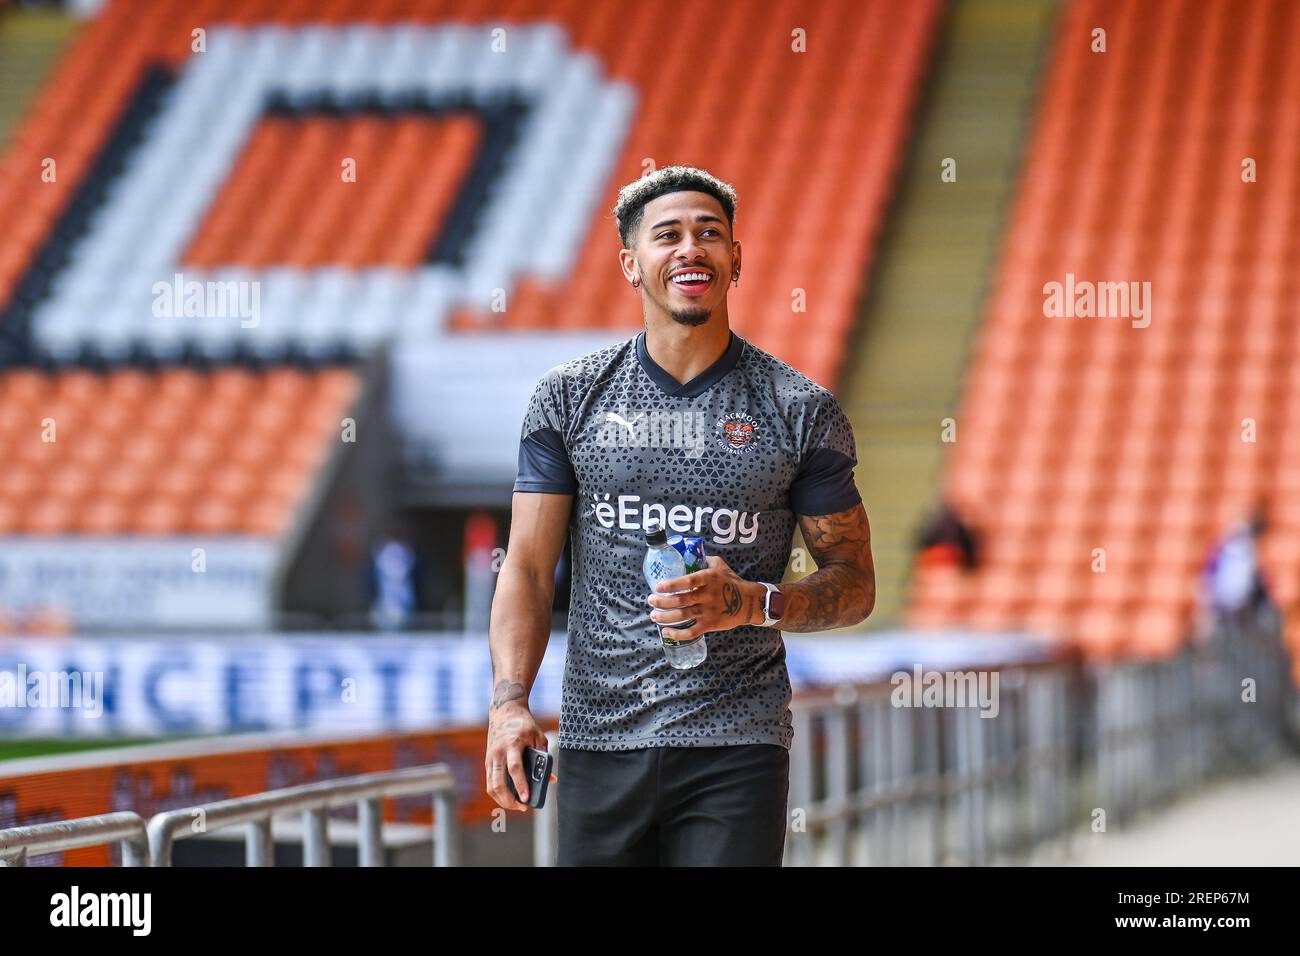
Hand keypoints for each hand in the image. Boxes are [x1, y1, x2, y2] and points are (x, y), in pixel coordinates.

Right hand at [484, 700, 554, 811]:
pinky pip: (490, 782)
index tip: (527, 798)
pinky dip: (498, 793)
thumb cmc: (524, 724)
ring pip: (491, 786)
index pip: (515, 768)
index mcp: (512, 744)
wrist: (505, 711)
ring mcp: (490, 758)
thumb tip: (550, 779)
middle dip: (509, 799)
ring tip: (517, 805)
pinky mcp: (487, 761)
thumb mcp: (538, 736)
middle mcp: (498, 752)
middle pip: (498, 782)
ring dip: (502, 800)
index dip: (520, 785)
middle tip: (523, 807)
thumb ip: (544, 757)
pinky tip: (508, 798)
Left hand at [646, 554, 763, 641]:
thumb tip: (687, 554)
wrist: (749, 602)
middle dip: (662, 602)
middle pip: (681, 600)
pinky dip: (678, 633)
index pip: (688, 581)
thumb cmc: (731, 582)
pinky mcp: (711, 625)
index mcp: (709, 578)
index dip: (672, 585)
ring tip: (654, 615)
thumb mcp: (720, 565)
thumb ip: (705, 559)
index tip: (658, 586)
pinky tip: (666, 632)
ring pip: (683, 616)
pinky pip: (692, 632)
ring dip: (665, 617)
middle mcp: (708, 595)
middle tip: (651, 600)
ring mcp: (709, 611)